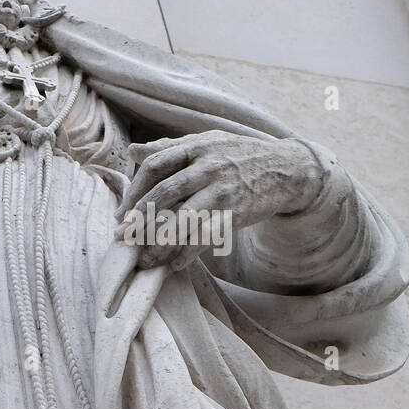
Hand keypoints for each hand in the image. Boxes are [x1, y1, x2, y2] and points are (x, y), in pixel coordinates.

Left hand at [114, 130, 324, 272]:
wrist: (286, 169)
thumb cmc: (239, 155)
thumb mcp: (205, 143)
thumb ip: (169, 148)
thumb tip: (134, 151)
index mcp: (194, 147)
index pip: (154, 166)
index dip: (134, 190)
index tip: (122, 213)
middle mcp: (207, 166)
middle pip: (164, 193)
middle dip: (139, 218)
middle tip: (124, 238)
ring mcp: (223, 190)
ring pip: (183, 218)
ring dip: (159, 241)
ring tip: (144, 259)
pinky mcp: (237, 212)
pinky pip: (207, 236)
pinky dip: (189, 252)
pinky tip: (175, 265)